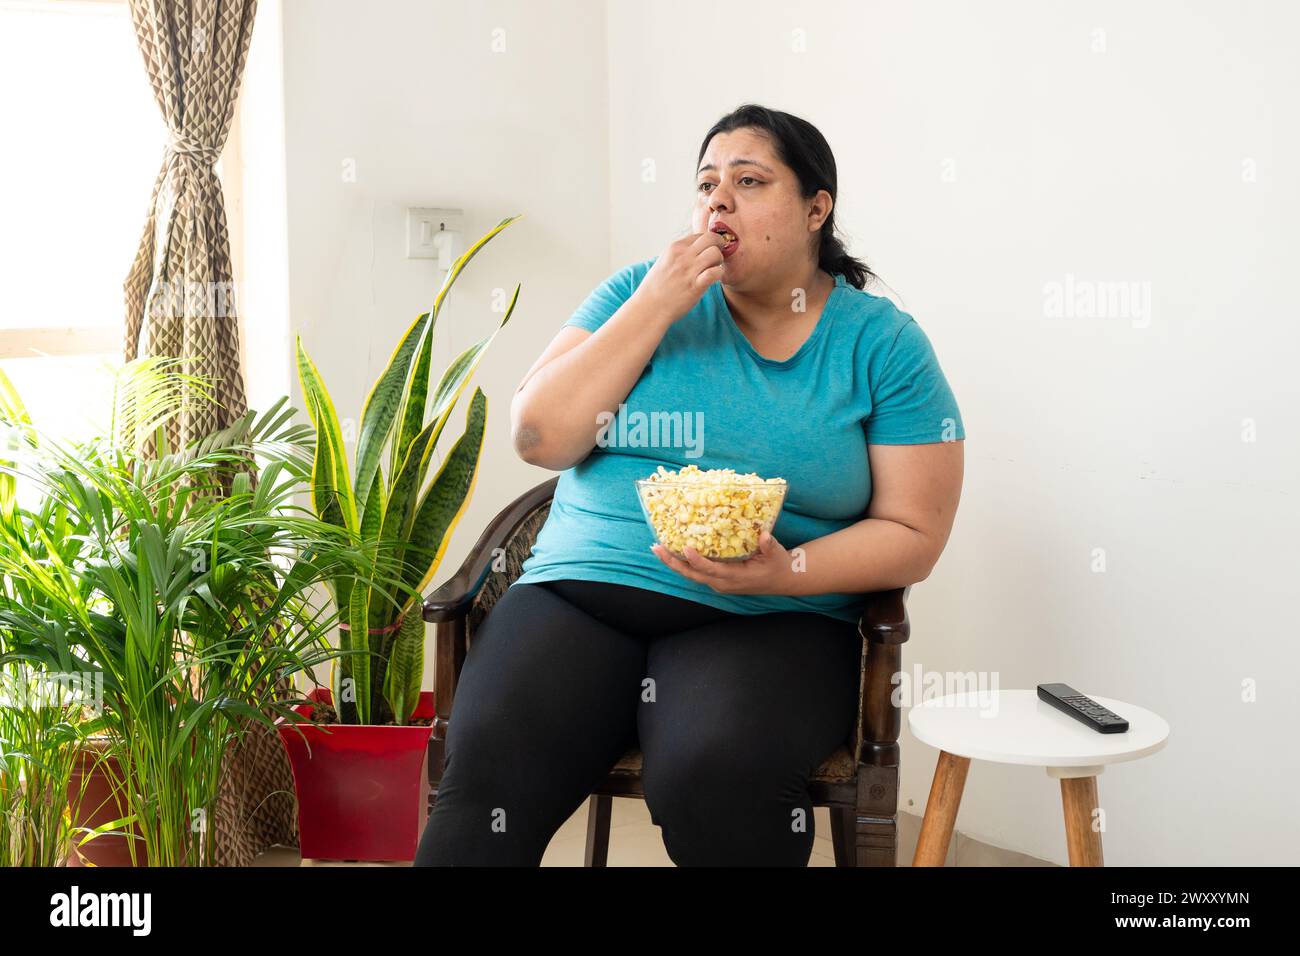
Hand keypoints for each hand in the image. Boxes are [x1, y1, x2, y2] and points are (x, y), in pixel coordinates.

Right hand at [633, 231, 727, 323]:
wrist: (649, 307)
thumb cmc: (656, 287)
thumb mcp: (664, 261)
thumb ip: (679, 253)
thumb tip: (694, 249)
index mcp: (674, 248)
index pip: (700, 235)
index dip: (708, 242)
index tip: (708, 251)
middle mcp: (682, 256)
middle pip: (711, 238)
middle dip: (719, 245)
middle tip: (717, 257)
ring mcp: (689, 270)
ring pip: (715, 253)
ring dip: (719, 261)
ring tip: (714, 269)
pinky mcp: (696, 286)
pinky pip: (715, 272)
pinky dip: (719, 274)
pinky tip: (714, 279)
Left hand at [650, 529, 791, 595]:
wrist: (782, 580)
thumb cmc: (778, 565)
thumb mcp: (776, 554)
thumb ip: (769, 545)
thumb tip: (764, 535)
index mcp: (735, 577)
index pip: (711, 570)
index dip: (697, 561)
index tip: (685, 548)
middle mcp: (723, 583)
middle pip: (692, 574)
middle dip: (673, 562)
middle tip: (657, 548)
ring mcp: (718, 583)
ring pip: (692, 574)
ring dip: (674, 562)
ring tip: (658, 548)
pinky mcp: (717, 580)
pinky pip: (697, 572)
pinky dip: (684, 563)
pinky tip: (674, 551)